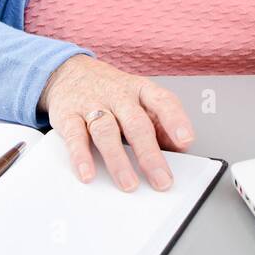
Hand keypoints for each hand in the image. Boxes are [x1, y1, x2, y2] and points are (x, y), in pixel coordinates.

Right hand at [38, 55, 195, 191]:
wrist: (69, 70)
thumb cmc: (111, 91)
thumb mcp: (139, 99)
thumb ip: (159, 122)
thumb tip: (178, 148)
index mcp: (141, 90)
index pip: (163, 102)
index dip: (176, 120)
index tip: (186, 140)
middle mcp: (119, 96)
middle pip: (136, 123)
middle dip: (150, 155)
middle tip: (161, 180)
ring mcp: (92, 104)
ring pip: (107, 131)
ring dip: (118, 160)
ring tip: (129, 184)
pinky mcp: (68, 116)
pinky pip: (75, 136)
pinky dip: (81, 156)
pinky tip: (88, 173)